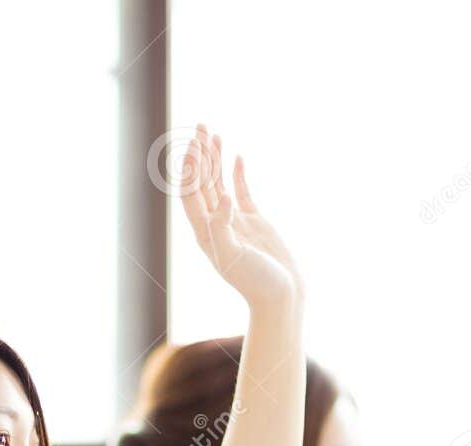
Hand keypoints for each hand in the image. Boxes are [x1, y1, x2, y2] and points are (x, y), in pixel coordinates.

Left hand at [178, 126, 300, 308]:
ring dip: (214, 160)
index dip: (189, 169)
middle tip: (199, 126)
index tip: (192, 144)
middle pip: (201, 183)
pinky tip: (237, 156)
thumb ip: (222, 228)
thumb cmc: (255, 281)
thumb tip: (220, 199)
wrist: (281, 294)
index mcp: (204, 232)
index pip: (191, 194)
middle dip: (199, 155)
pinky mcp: (253, 222)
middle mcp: (215, 224)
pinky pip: (241, 192)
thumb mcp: (233, 256)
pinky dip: (237, 174)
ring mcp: (234, 221)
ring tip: (212, 134)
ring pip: (219, 184)